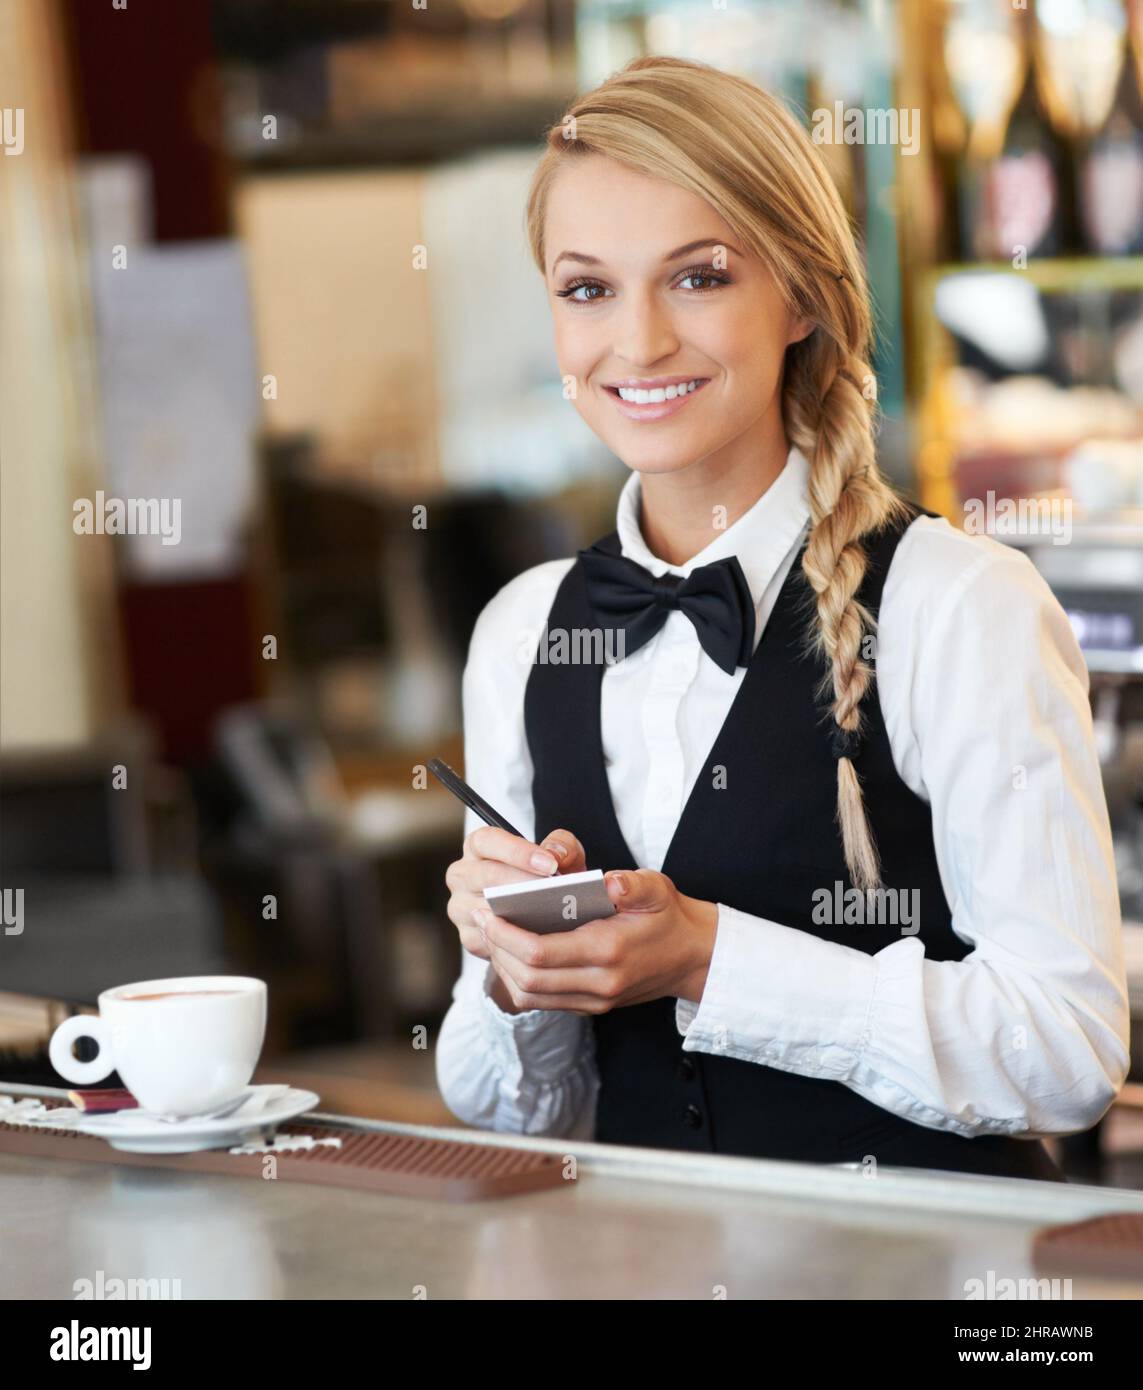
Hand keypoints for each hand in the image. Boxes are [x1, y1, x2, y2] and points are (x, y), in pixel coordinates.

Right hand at [444, 824, 586, 963]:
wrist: (537, 909)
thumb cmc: (544, 876)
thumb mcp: (557, 854)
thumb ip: (562, 845)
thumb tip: (557, 855)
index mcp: (478, 847)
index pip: (487, 841)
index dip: (518, 852)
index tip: (550, 865)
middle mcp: (463, 875)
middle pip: (486, 876)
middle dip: (521, 883)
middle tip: (552, 891)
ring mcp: (461, 907)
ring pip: (486, 910)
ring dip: (518, 913)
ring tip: (549, 913)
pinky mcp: (469, 936)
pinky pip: (490, 941)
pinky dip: (515, 939)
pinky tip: (541, 936)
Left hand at [477, 868, 717, 1014]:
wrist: (692, 957)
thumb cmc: (667, 916)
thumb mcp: (656, 889)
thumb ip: (633, 884)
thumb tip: (609, 881)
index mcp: (609, 951)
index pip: (540, 952)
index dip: (506, 934)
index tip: (488, 910)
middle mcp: (599, 984)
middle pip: (527, 978)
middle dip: (497, 947)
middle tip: (482, 917)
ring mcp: (595, 1000)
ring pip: (530, 995)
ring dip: (504, 966)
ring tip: (492, 933)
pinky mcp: (591, 1006)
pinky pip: (543, 1001)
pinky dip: (519, 979)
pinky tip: (512, 951)